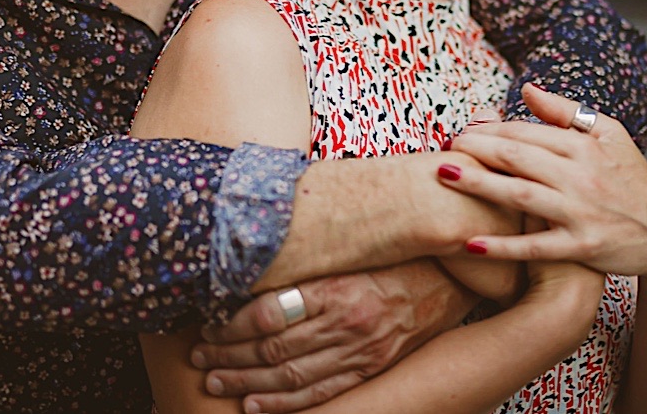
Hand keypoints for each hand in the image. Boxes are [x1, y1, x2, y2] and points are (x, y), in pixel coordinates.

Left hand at [192, 259, 475, 412]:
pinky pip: (321, 393)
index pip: (268, 312)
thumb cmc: (392, 253)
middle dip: (228, 357)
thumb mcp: (347, 249)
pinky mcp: (371, 368)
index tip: (207, 326)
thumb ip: (304, 261)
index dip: (231, 325)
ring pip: (290, 376)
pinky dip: (284, 405)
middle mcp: (347, 321)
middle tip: (198, 359)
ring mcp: (361, 350)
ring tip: (215, 382)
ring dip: (246, 383)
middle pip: (272, 348)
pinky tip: (254, 406)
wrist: (448, 275)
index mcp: (336, 285)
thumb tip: (249, 264)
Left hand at [441, 84, 646, 292]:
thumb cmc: (631, 177)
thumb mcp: (609, 134)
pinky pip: (535, 247)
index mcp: (584, 146)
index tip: (462, 131)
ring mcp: (579, 213)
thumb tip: (526, 90)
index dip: (490, 131)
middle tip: (445, 146)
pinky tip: (470, 244)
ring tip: (445, 176)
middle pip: (517, 159)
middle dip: (476, 150)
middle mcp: (580, 177)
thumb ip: (566, 112)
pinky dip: (502, 247)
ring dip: (479, 186)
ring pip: (520, 196)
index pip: (527, 133)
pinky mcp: (580, 247)